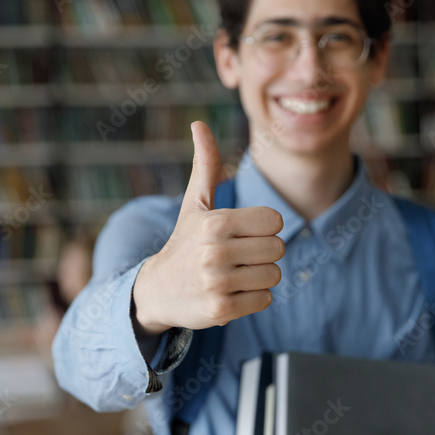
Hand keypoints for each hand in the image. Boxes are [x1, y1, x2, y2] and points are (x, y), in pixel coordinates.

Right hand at [132, 121, 284, 334]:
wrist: (156, 291)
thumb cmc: (184, 243)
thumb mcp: (194, 204)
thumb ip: (206, 165)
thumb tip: (199, 124)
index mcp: (216, 221)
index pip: (275, 221)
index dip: (264, 227)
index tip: (243, 233)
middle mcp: (215, 251)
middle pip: (278, 249)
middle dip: (264, 253)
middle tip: (239, 256)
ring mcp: (217, 282)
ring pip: (274, 275)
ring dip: (260, 276)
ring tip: (235, 274)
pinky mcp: (220, 310)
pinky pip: (264, 300)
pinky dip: (254, 298)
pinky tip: (232, 293)